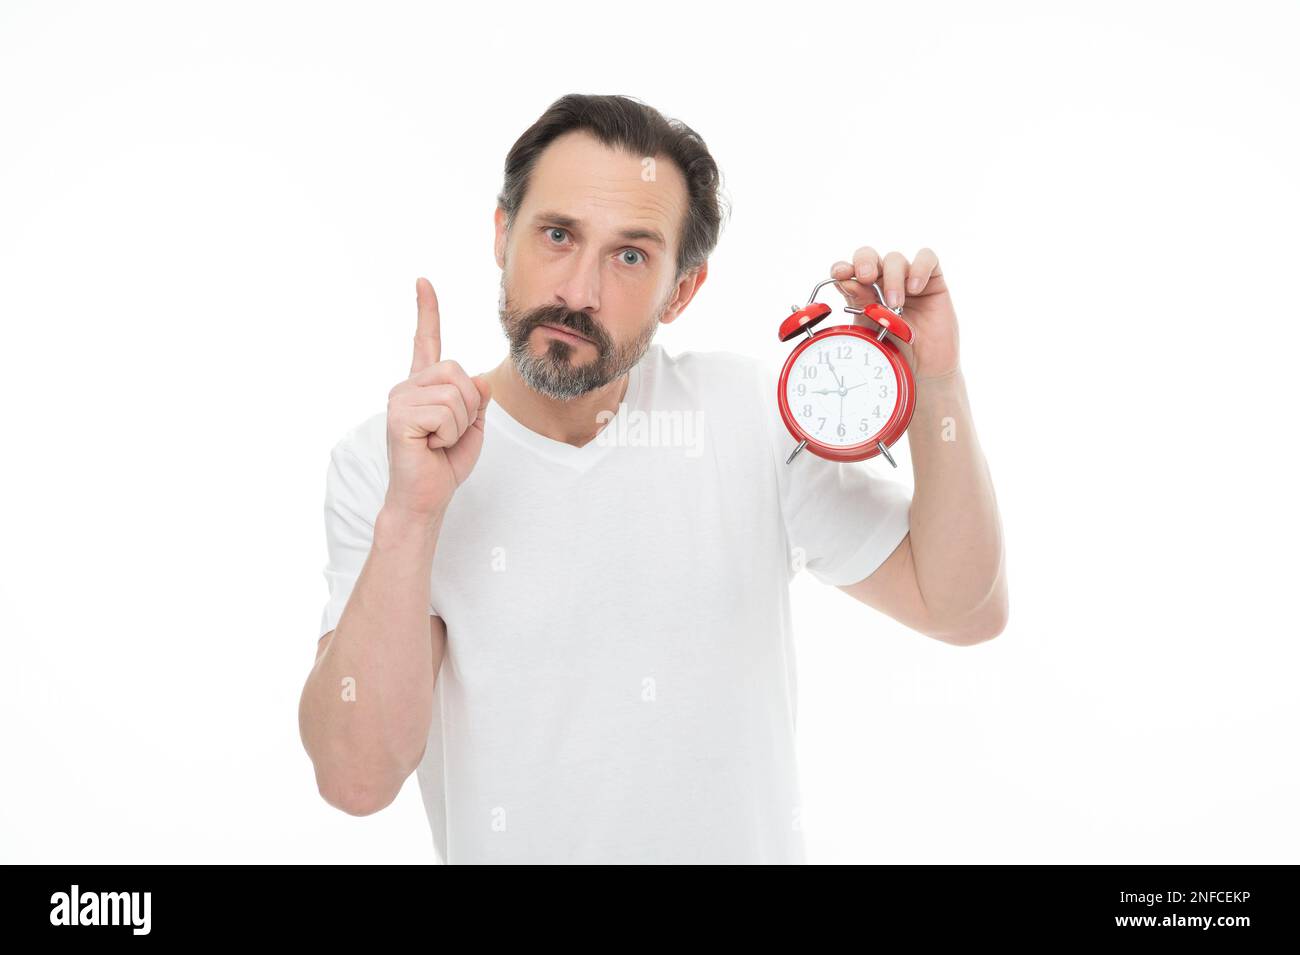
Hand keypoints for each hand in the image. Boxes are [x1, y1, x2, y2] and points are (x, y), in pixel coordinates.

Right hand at [384, 277, 491, 518]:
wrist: (426, 498)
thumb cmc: (445, 464)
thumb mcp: (473, 427)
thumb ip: (477, 399)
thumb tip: (477, 378)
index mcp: (424, 386)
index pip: (426, 341)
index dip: (427, 311)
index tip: (423, 281)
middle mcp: (407, 386)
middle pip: (458, 372)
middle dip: (469, 408)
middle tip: (449, 434)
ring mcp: (399, 399)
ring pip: (455, 393)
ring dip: (459, 425)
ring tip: (438, 441)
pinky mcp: (399, 415)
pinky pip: (446, 412)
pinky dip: (449, 434)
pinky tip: (429, 446)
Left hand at [830, 246, 959, 380]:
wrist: (921, 371)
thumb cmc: (894, 352)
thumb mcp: (870, 330)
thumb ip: (859, 305)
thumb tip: (845, 281)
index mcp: (862, 293)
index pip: (848, 270)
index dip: (842, 268)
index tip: (839, 274)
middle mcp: (882, 283)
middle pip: (869, 256)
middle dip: (865, 262)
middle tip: (865, 278)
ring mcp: (907, 280)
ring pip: (895, 258)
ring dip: (892, 277)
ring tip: (895, 304)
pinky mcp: (932, 281)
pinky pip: (927, 258)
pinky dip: (919, 269)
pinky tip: (915, 289)